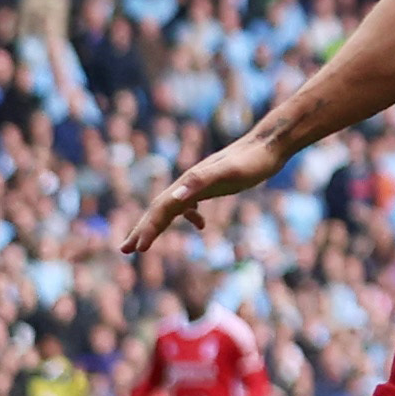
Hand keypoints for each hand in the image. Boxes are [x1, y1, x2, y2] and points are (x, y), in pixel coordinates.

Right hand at [112, 131, 284, 258]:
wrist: (270, 144)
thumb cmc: (252, 160)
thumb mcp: (230, 172)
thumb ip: (202, 181)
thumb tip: (175, 196)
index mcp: (189, 182)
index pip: (161, 208)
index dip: (148, 229)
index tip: (138, 250)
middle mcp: (190, 182)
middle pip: (159, 208)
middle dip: (142, 229)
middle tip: (124, 250)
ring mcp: (201, 183)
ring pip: (173, 207)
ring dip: (158, 225)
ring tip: (146, 244)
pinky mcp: (214, 184)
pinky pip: (193, 203)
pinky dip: (190, 215)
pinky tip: (201, 224)